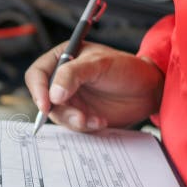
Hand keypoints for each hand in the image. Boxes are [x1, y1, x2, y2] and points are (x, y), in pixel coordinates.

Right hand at [25, 41, 163, 131]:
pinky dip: (85, 126)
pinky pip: (72, 126)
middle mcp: (61, 80)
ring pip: (57, 115)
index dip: (38, 89)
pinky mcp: (80, 114)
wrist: (149, 90)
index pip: (37, 74)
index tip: (47, 104)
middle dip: (59, 111)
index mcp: (62, 59)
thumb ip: (73, 75)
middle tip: (79, 116)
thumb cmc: (126, 68)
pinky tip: (101, 121)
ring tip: (95, 119)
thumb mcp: (99, 64)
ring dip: (74, 121)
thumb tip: (53, 95)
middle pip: (43, 99)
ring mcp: (70, 99)